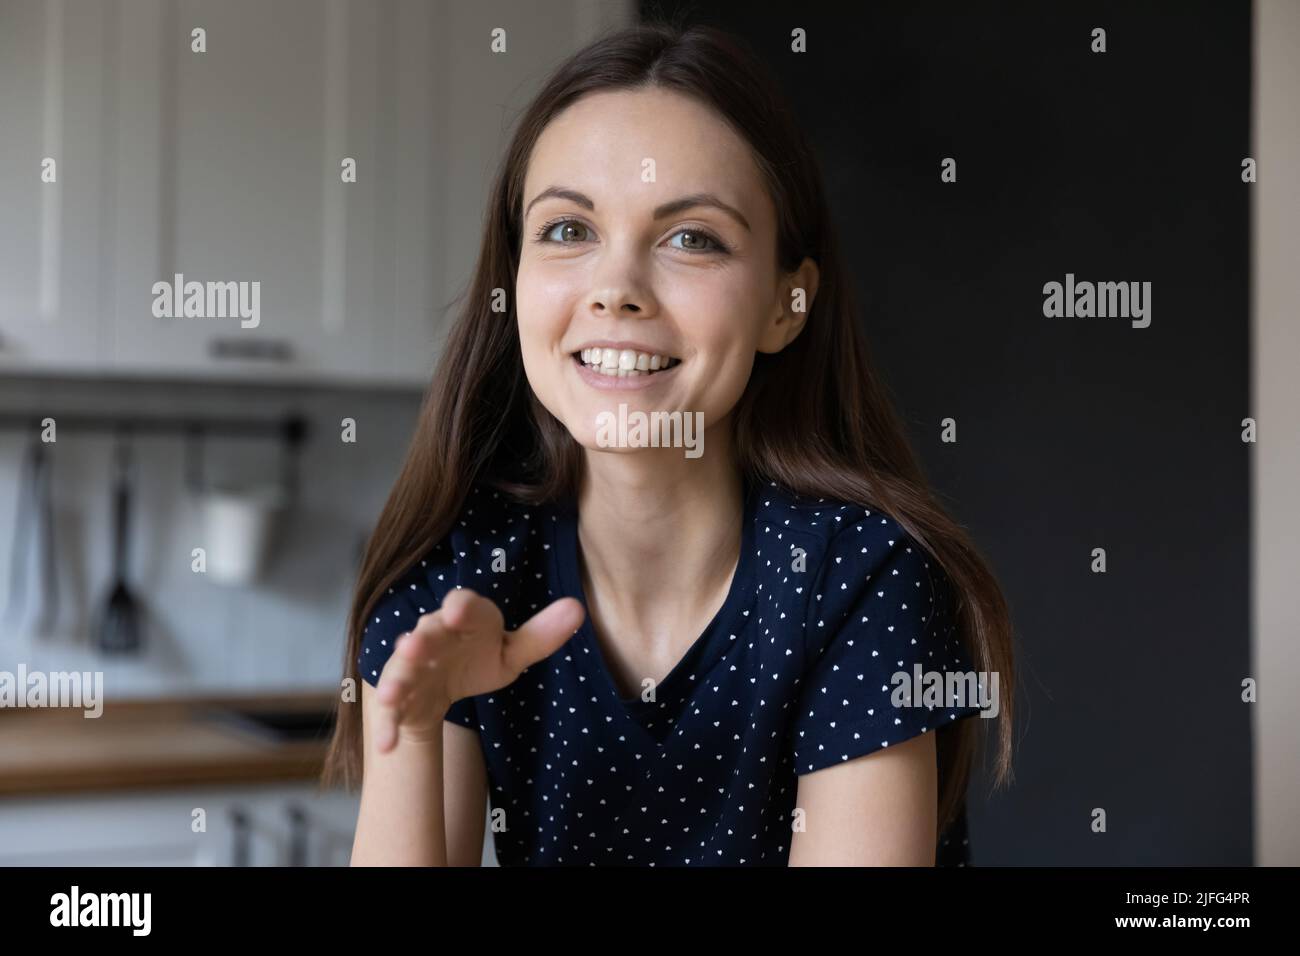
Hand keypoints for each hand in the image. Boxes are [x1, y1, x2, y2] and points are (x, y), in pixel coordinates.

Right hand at [370, 588, 583, 752]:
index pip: (466, 607)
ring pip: (401, 670)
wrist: (441, 688)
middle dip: (419, 641)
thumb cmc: (479, 659)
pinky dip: (388, 726)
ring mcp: (412, 666)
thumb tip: (578, 608)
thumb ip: (542, 635)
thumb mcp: (513, 652)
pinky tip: (388, 746)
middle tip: (411, 645)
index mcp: (467, 620)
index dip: (461, 607)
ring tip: (390, 696)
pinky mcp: (400, 696)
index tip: (457, 610)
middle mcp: (434, 636)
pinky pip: (392, 711)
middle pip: (427, 635)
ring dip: (395, 681)